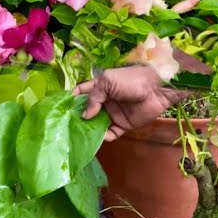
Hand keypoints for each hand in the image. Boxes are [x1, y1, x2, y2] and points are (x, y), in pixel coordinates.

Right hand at [74, 66, 190, 141]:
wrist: (157, 88)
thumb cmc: (131, 80)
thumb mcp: (107, 82)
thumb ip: (94, 97)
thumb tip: (84, 116)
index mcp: (100, 87)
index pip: (81, 93)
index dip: (72, 100)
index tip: (60, 109)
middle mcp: (105, 101)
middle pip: (87, 112)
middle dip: (77, 119)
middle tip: (66, 128)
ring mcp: (114, 113)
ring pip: (97, 124)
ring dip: (89, 130)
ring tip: (80, 136)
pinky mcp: (124, 124)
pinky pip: (111, 134)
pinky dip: (104, 137)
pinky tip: (100, 138)